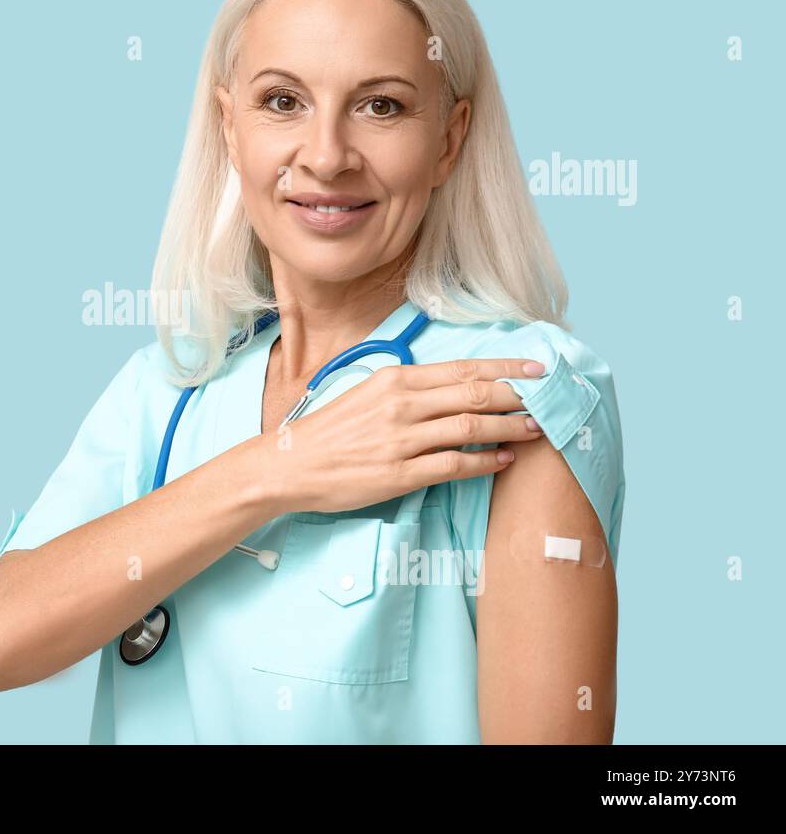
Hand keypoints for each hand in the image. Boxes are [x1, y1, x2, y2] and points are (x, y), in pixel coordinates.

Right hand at [258, 357, 546, 513]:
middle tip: (550, 397)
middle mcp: (402, 405)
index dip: (506, 367)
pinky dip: (484, 462)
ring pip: (471, 429)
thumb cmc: (331, 430)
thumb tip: (449, 386)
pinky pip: (453, 466)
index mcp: (395, 380)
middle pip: (475, 395)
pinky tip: (503, 460)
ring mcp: (402, 441)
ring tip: (536, 429)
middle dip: (519, 396)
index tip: (537, 366)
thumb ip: (407, 388)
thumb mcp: (366, 393)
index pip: (463, 369)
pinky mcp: (400, 474)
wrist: (292, 465)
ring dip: (510, 428)